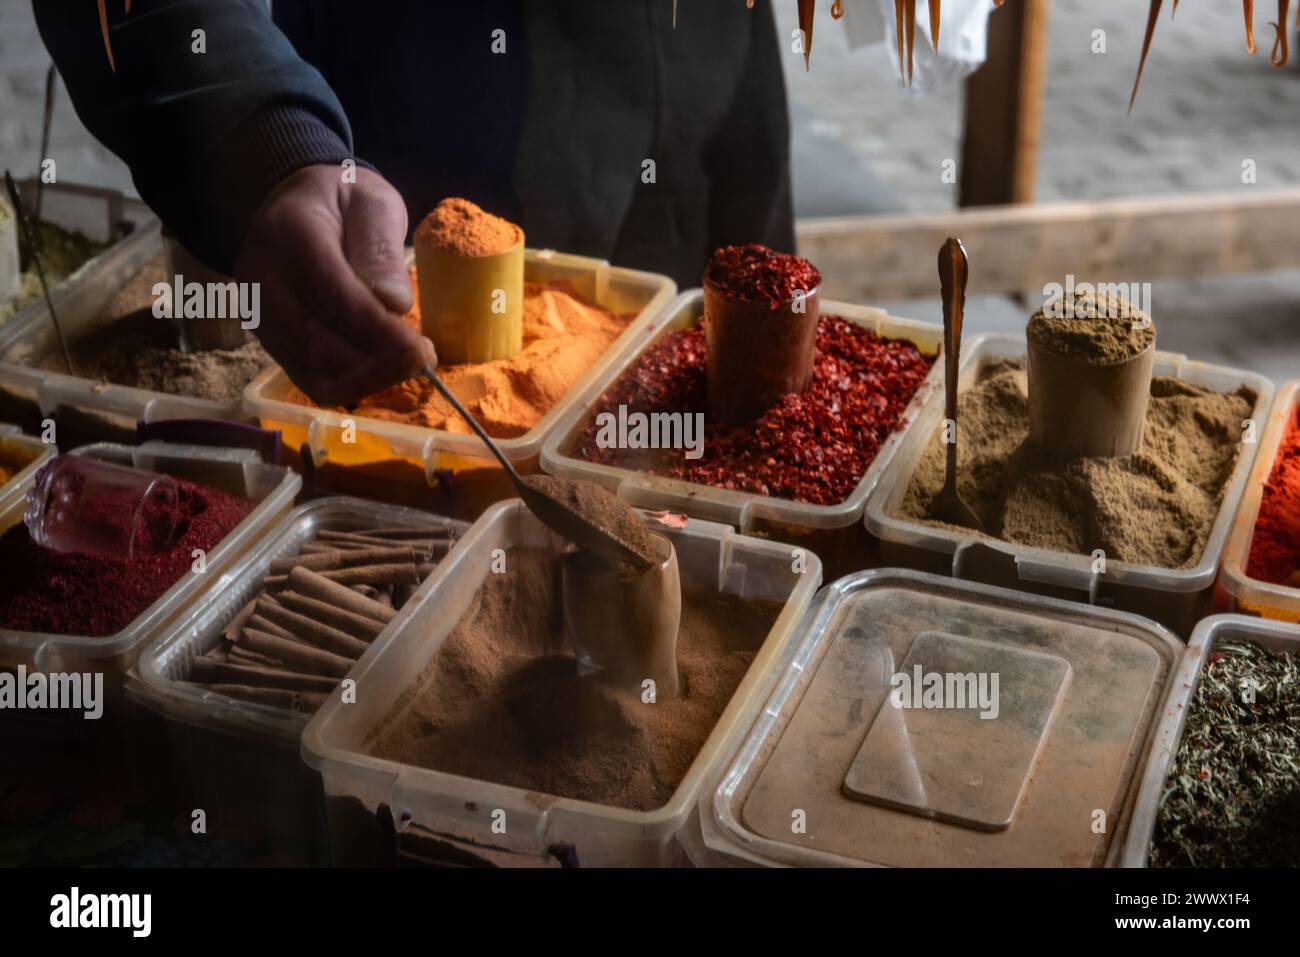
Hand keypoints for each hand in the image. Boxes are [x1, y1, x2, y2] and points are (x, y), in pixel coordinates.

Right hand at [236, 164, 434, 405]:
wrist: (293, 204)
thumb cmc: (341, 201)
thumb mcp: (372, 203)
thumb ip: (381, 249)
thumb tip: (394, 303)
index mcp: (288, 234)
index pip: (330, 295)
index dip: (378, 332)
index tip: (420, 349)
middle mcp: (262, 279)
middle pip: (316, 342)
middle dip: (378, 361)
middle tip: (422, 359)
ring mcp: (260, 314)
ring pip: (311, 369)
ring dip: (367, 378)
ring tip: (406, 362)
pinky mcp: (269, 340)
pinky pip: (307, 379)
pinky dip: (349, 384)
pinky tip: (381, 368)